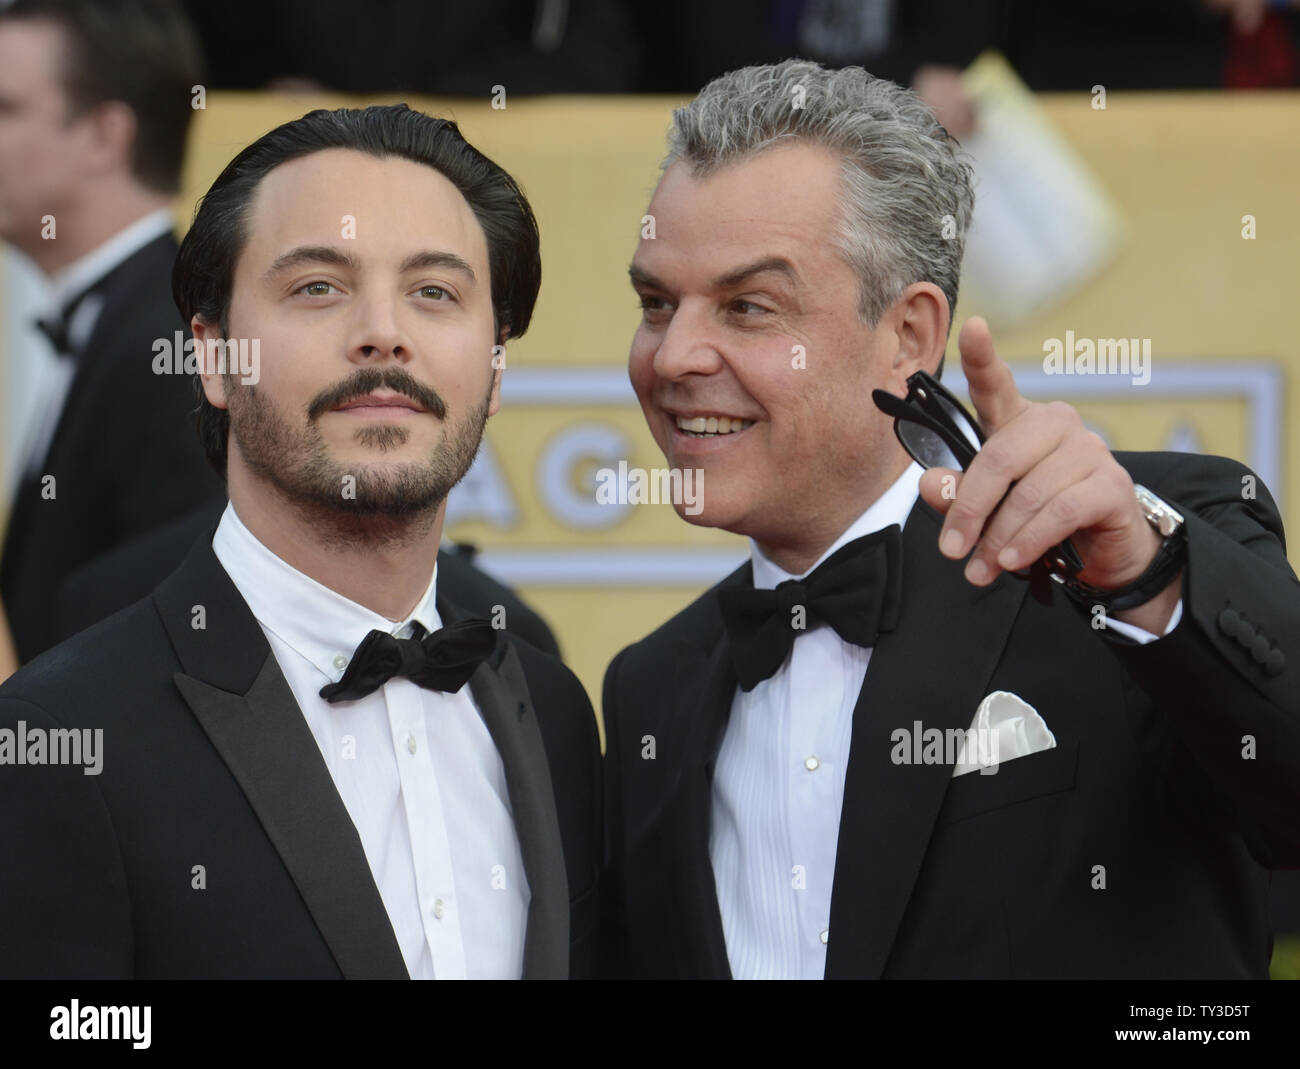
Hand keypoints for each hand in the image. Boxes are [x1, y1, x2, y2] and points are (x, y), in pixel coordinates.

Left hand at [917, 317, 1165, 599]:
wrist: (1100, 552)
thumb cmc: (1035, 519)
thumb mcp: (988, 508)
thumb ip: (956, 494)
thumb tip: (929, 484)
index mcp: (1018, 421)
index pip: (995, 385)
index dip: (984, 356)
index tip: (973, 327)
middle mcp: (1055, 425)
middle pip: (998, 458)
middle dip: (969, 509)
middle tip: (951, 550)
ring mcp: (1088, 451)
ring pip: (1028, 492)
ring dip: (998, 537)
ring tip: (980, 570)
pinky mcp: (1111, 485)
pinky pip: (1060, 511)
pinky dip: (1030, 540)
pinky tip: (1013, 560)